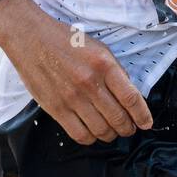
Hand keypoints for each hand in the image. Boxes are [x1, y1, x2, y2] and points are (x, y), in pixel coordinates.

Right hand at [0, 0, 153, 142]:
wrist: (30, 38)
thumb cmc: (66, 41)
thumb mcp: (98, 48)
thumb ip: (116, 71)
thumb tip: (130, 94)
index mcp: (104, 65)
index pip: (131, 98)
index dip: (142, 115)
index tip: (146, 123)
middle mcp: (90, 83)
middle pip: (118, 118)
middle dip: (128, 128)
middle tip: (129, 128)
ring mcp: (72, 98)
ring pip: (101, 130)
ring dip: (111, 134)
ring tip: (111, 131)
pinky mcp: (56, 108)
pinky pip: (80, 134)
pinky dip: (91, 138)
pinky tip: (93, 132)